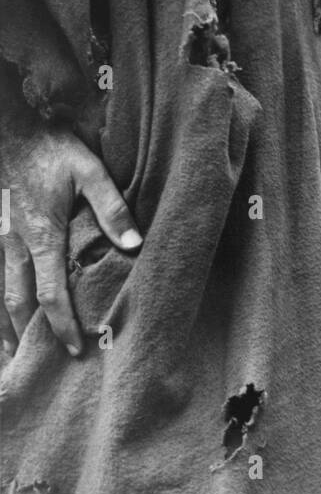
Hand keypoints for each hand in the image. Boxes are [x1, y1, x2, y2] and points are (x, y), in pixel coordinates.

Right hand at [0, 121, 140, 357]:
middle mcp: (15, 245)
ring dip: (5, 324)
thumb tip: (134, 242)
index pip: (51, 293)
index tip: (75, 348)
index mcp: (42, 236)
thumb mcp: (88, 170)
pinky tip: (2, 312)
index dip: (63, 324)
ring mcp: (0, 239)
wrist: (8, 129)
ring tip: (10, 353)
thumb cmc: (50, 148)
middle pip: (17, 302)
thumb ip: (111, 206)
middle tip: (38, 364)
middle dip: (28, 335)